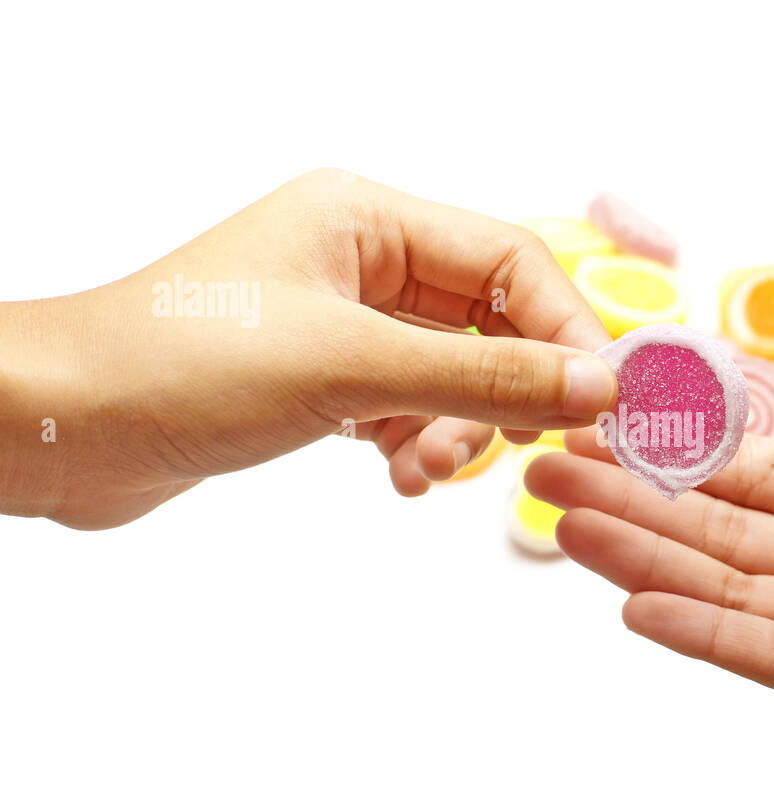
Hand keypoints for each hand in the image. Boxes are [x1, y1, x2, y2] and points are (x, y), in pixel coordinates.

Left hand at [0, 169, 615, 528]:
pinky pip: (411, 404)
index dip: (564, 330)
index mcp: (368, 219)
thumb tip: (594, 385)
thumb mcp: (353, 368)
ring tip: (423, 470)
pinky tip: (396, 473)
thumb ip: (484, 376)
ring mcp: (344, 319)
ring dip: (457, 428)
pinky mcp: (325, 374)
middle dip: (503, 391)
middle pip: (489, 319)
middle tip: (508, 448)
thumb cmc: (181, 364)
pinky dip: (417, 442)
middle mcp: (362, 260)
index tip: (599, 399)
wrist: (69, 424)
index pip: (511, 262)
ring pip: (453, 371)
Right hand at [526, 374, 773, 754]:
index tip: (612, 421)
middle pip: (725, 532)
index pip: (760, 473)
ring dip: (642, 560)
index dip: (683, 449)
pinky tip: (636, 604)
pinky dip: (704, 632)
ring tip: (561, 522)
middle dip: (634, 502)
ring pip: (731, 590)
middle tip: (546, 471)